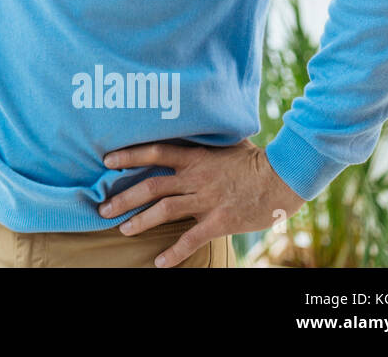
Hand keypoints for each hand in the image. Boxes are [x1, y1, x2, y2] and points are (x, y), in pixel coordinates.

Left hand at [97, 139, 306, 266]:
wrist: (284, 178)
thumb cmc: (255, 159)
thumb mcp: (227, 142)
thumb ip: (205, 138)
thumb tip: (192, 125)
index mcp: (196, 156)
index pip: (155, 151)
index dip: (129, 156)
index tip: (107, 161)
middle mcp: (196, 177)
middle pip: (151, 185)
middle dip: (124, 198)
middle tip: (103, 209)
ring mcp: (207, 199)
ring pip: (165, 210)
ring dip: (141, 221)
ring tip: (123, 230)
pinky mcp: (220, 221)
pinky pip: (192, 238)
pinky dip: (175, 252)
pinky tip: (160, 262)